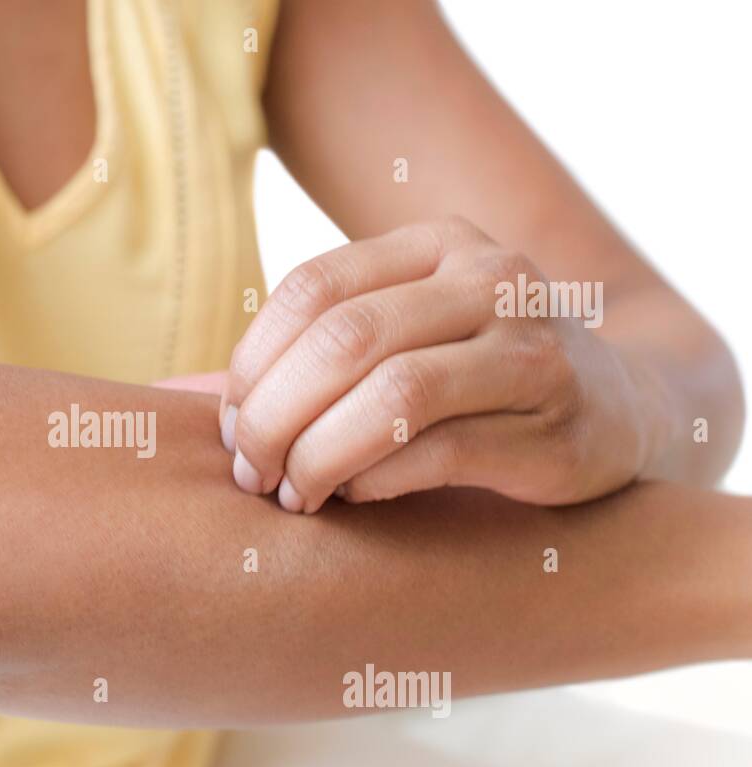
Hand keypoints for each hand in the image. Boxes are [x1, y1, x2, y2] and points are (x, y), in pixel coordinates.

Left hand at [220, 216, 664, 511]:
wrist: (620, 410)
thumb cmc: (473, 380)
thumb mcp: (402, 336)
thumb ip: (308, 353)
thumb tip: (169, 399)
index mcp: (438, 245)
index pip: (314, 287)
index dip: (253, 360)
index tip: (226, 424)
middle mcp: (492, 281)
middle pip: (346, 339)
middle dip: (272, 415)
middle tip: (247, 472)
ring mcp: (532, 351)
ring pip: (394, 393)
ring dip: (318, 455)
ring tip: (290, 494)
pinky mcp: (556, 429)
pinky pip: (440, 452)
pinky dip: (376, 481)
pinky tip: (352, 499)